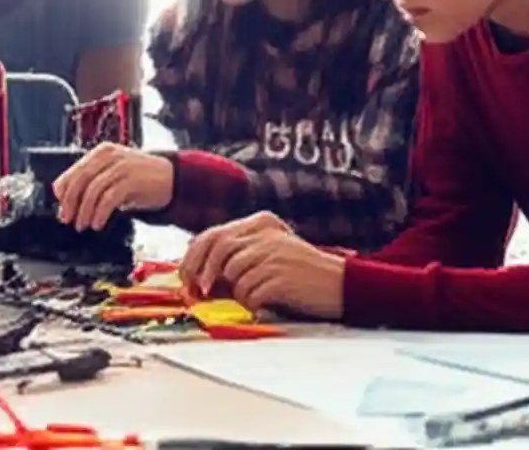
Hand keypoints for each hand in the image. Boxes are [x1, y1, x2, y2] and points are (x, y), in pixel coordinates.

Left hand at [52, 143, 173, 231]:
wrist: (172, 178)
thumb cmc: (140, 178)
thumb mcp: (113, 173)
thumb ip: (93, 180)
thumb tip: (67, 198)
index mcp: (102, 152)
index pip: (74, 170)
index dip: (64, 190)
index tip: (60, 205)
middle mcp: (110, 156)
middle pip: (81, 180)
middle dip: (71, 202)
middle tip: (67, 219)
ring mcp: (122, 167)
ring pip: (93, 191)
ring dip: (85, 212)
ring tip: (84, 224)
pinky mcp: (132, 181)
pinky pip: (109, 199)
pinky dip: (100, 213)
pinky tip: (98, 224)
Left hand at [179, 211, 293, 296]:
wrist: (341, 284)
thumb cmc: (300, 273)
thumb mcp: (270, 251)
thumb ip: (239, 251)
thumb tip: (195, 262)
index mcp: (261, 224)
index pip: (214, 235)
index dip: (194, 257)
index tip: (186, 277)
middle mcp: (266, 236)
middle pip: (219, 252)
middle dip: (206, 276)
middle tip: (202, 294)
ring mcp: (274, 255)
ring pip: (233, 275)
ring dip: (238, 292)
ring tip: (256, 296)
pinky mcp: (281, 278)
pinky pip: (249, 293)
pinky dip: (251, 303)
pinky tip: (265, 304)